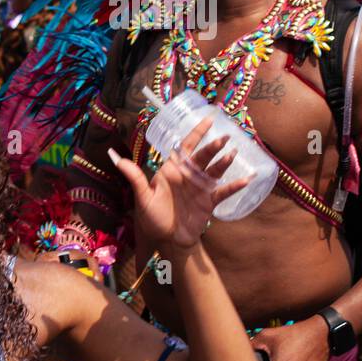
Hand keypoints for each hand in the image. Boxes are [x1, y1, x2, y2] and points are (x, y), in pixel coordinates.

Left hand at [109, 116, 249, 251]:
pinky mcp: (209, 202)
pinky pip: (224, 191)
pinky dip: (235, 185)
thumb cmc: (151, 218)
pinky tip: (246, 178)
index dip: (196, 133)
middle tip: (224, 137)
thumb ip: (134, 176)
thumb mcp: (142, 197)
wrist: (166, 241)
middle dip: (212, 147)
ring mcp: (200, 188)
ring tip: (232, 154)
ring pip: (215, 171)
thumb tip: (114, 156)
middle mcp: (188, 176)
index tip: (209, 119)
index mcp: (172, 171)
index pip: (185, 146)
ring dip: (224, 163)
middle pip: (202, 157)